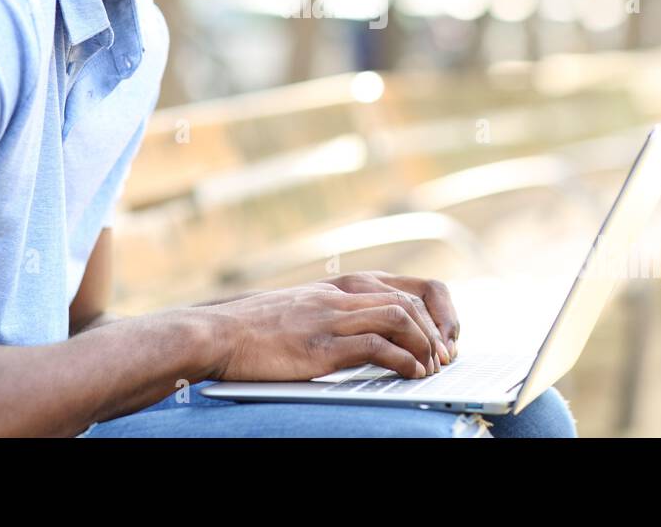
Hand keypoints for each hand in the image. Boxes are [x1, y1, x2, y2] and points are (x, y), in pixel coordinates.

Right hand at [208, 283, 444, 381]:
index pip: (397, 287)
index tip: (437, 336)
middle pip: (405, 300)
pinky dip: (402, 360)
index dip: (427, 311)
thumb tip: (358, 338)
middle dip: (434, 329)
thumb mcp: (297, 313)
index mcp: (333, 289)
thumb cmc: (251, 330)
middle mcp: (336, 298)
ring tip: (432, 366)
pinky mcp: (321, 347)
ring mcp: (329, 320)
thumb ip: (327, 317)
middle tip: (444, 356)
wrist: (216, 334)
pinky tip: (411, 374)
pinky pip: (375, 347)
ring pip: (397, 317)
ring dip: (423, 344)